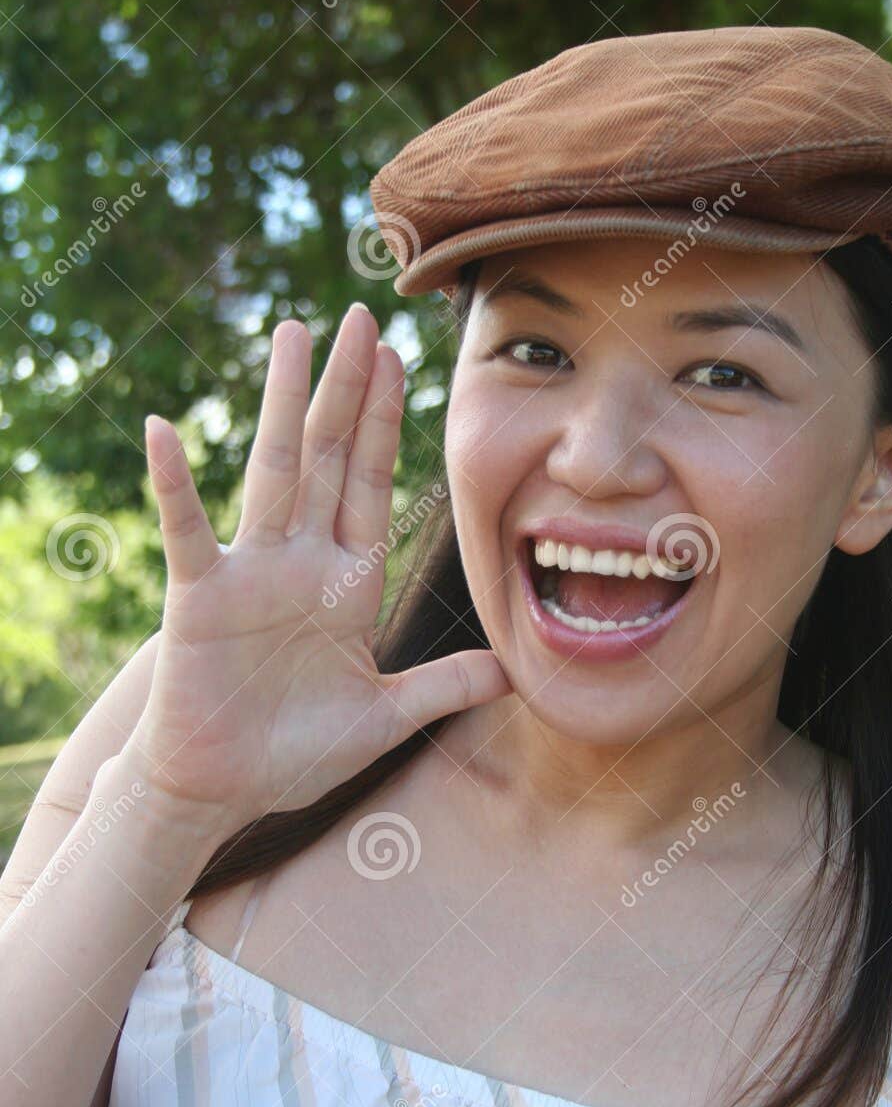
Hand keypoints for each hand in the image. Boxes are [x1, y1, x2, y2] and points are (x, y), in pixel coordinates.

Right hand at [126, 304, 510, 833]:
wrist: (221, 790)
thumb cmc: (292, 752)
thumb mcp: (384, 719)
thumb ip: (442, 689)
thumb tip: (510, 675)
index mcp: (345, 584)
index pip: (370, 485)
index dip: (385, 425)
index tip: (400, 360)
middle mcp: (300, 563)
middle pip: (329, 458)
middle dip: (348, 390)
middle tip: (362, 316)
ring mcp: (250, 573)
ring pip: (274, 471)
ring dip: (284, 402)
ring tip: (293, 332)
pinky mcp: (203, 598)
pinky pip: (190, 532)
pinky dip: (176, 485)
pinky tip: (166, 430)